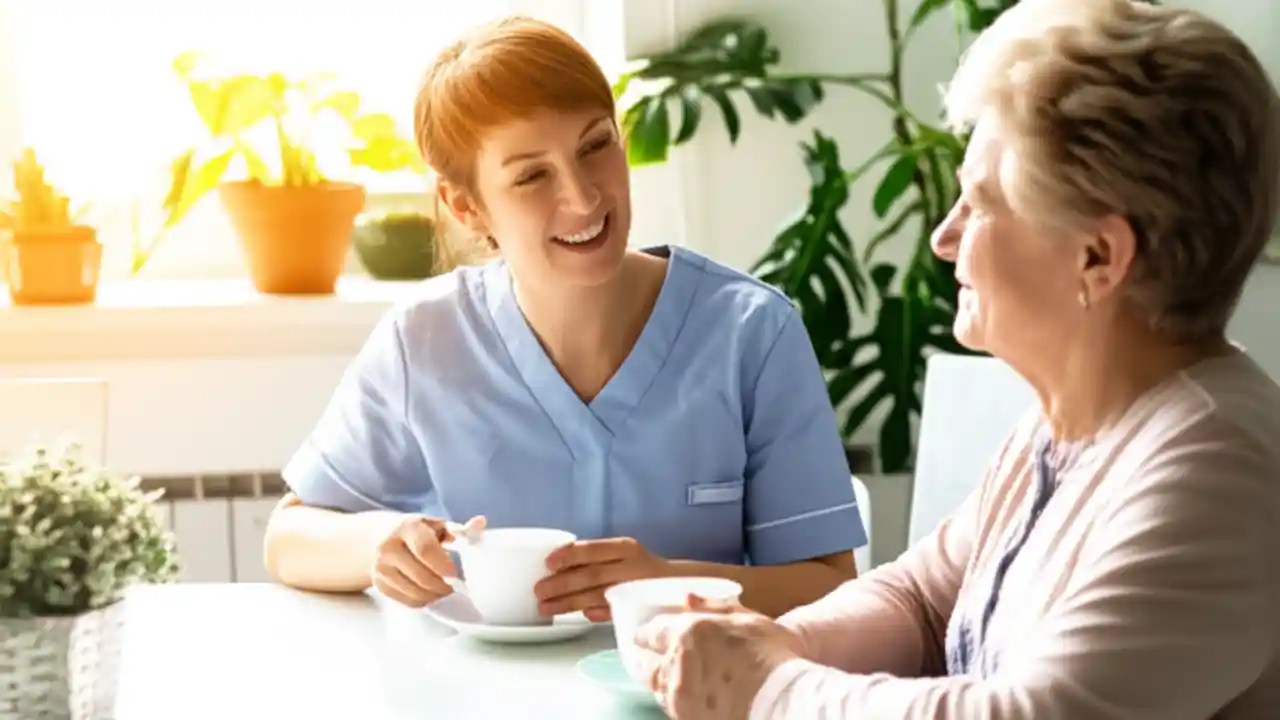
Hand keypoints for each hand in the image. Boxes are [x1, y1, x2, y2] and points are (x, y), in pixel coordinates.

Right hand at [371, 515, 483, 607]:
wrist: (380, 537)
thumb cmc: (418, 532)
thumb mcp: (437, 526)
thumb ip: (460, 529)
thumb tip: (481, 522)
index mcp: (407, 528)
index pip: (425, 550)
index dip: (443, 565)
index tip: (456, 575)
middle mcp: (389, 547)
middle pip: (420, 575)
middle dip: (442, 585)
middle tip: (456, 588)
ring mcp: (381, 567)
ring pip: (413, 591)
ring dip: (434, 596)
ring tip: (446, 591)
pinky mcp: (379, 584)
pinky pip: (406, 600)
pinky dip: (422, 601)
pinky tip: (431, 595)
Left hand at [534, 537, 667, 621]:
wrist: (679, 584)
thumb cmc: (637, 568)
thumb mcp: (621, 554)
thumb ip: (595, 558)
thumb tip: (554, 566)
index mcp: (626, 548)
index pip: (594, 549)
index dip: (570, 555)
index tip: (548, 563)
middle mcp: (632, 566)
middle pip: (592, 575)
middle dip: (562, 584)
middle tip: (538, 591)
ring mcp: (637, 589)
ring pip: (598, 596)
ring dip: (569, 603)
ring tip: (546, 608)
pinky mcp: (639, 609)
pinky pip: (613, 612)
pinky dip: (596, 613)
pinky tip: (581, 616)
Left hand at [634, 595, 801, 718]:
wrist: (783, 702)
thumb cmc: (773, 657)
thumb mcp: (749, 620)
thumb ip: (714, 607)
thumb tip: (687, 598)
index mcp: (689, 633)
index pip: (652, 632)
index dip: (647, 633)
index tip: (645, 634)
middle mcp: (676, 665)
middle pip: (644, 663)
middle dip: (643, 657)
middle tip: (644, 655)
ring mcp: (679, 695)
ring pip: (655, 687)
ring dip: (655, 679)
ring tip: (660, 675)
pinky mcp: (685, 718)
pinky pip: (668, 706)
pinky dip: (668, 698)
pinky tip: (677, 694)